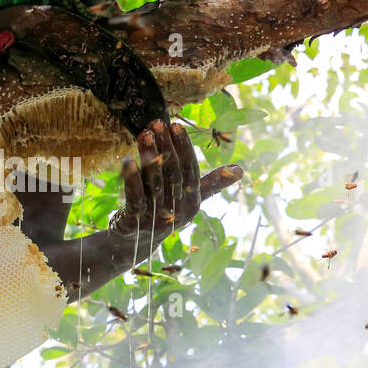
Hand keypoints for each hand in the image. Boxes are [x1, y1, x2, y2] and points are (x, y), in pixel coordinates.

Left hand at [109, 120, 241, 241]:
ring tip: (144, 134)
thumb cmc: (165, 213)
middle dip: (166, 147)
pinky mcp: (134, 221)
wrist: (135, 243)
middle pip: (172, 174)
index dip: (184, 148)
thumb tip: (240, 170)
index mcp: (192, 203)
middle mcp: (176, 211)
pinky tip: (127, 160)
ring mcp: (155, 217)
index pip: (191, 171)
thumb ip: (211, 184)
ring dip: (149, 157)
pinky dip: (132, 179)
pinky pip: (134, 197)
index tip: (176, 126)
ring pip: (154, 182)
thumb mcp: (188, 199)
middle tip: (158, 123)